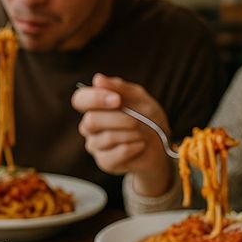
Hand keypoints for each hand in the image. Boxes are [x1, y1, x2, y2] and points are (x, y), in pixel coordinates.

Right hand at [71, 73, 172, 196]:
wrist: (162, 146)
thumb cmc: (148, 118)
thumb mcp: (139, 97)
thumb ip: (119, 88)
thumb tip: (97, 79)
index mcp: (95, 107)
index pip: (80, 99)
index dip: (95, 98)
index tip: (117, 100)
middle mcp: (90, 126)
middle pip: (91, 121)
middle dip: (119, 119)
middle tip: (137, 121)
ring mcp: (96, 146)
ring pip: (105, 138)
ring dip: (130, 134)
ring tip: (142, 133)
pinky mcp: (105, 162)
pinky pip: (114, 155)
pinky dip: (132, 148)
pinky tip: (140, 145)